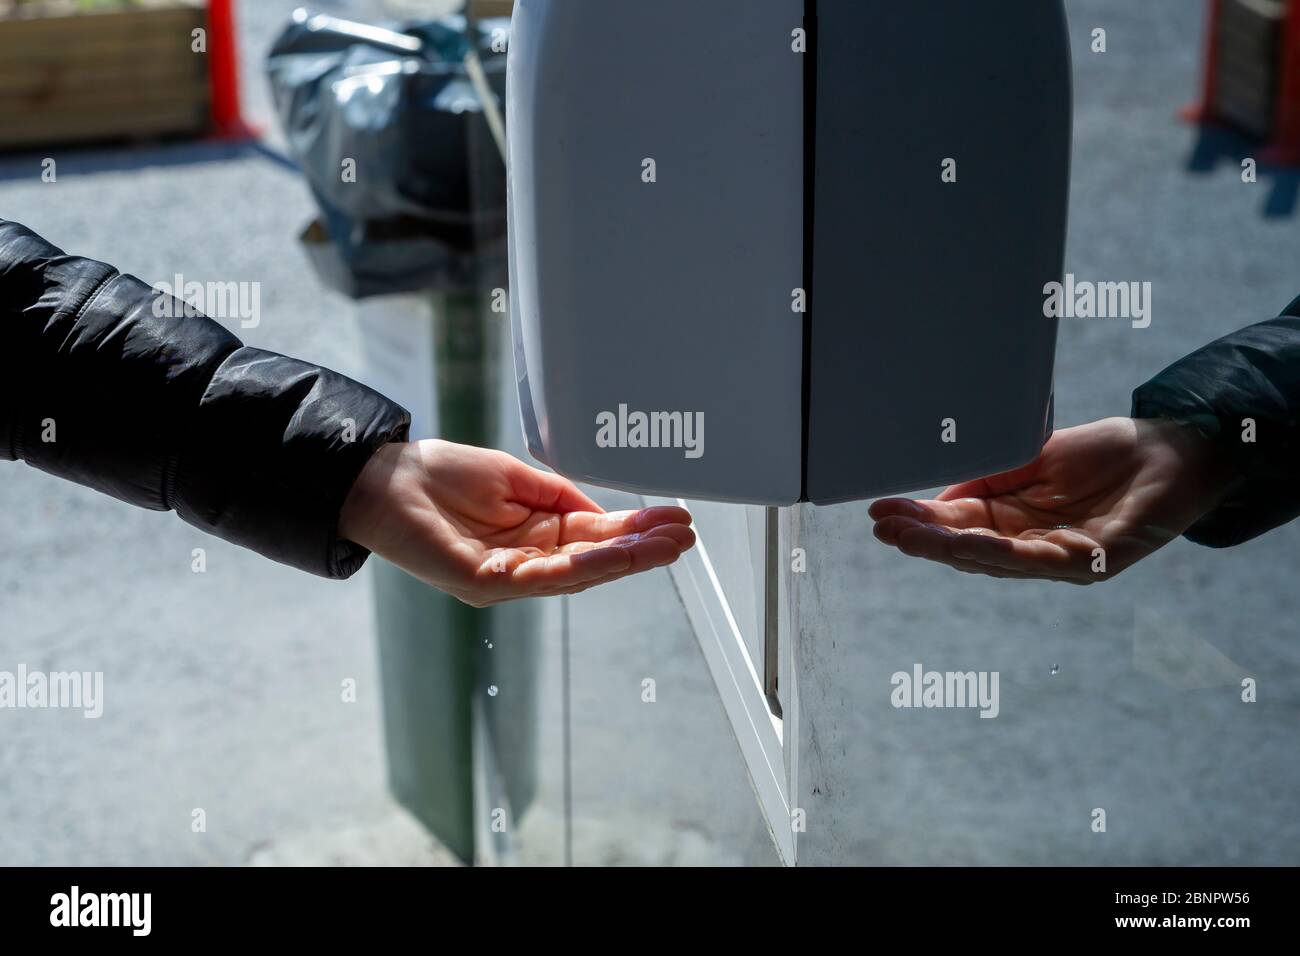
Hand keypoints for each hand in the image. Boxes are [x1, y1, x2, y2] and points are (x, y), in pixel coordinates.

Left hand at [339, 439, 694, 605]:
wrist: (380, 479)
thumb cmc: (438, 477)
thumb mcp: (514, 478)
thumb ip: (558, 496)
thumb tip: (602, 510)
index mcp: (534, 537)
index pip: (594, 538)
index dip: (634, 531)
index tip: (674, 520)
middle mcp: (526, 563)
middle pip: (595, 561)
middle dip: (641, 550)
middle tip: (685, 538)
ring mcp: (506, 578)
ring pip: (577, 574)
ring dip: (623, 561)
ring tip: (665, 546)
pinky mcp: (483, 583)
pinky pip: (541, 577)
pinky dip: (582, 567)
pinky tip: (613, 555)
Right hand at [869, 417, 1231, 583]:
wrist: (1175, 451)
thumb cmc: (1105, 455)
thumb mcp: (1031, 457)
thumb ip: (986, 476)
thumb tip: (936, 498)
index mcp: (1012, 522)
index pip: (955, 526)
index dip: (917, 523)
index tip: (879, 513)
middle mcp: (1031, 548)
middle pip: (966, 549)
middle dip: (922, 540)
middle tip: (882, 530)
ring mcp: (1061, 560)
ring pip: (994, 561)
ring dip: (949, 550)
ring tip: (910, 537)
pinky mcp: (1094, 561)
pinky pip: (1038, 559)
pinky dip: (1000, 551)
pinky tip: (969, 540)